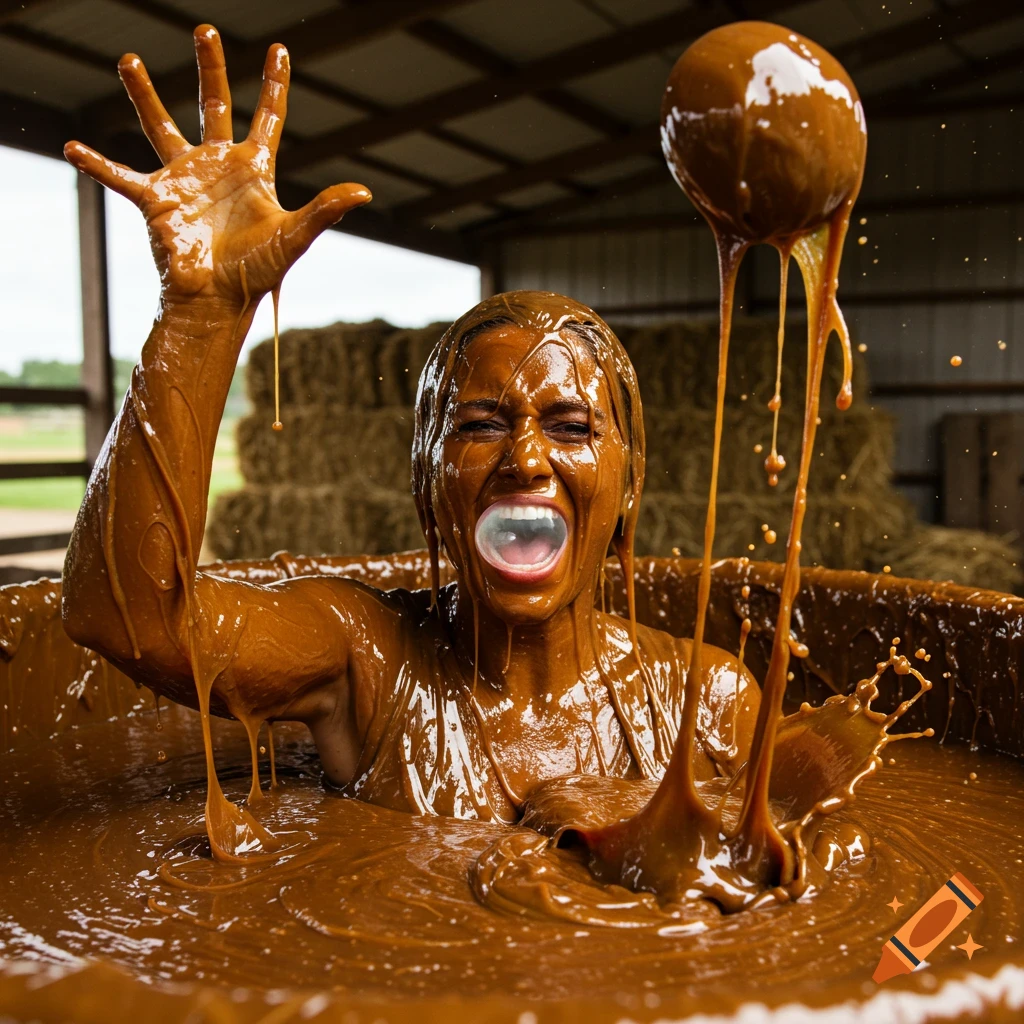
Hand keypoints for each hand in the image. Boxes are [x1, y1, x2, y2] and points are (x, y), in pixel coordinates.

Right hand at [64, 24, 370, 304]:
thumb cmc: (258, 272)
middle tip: (204, 30)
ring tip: (128, 59)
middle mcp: (217, 167)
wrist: (217, 301)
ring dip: (144, 94)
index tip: (279, 50)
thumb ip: (326, 210)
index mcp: (253, 171)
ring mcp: (183, 180)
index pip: (268, 118)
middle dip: (211, 68)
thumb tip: (365, 192)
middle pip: (213, 106)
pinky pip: (119, 176)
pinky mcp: (154, 199)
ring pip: (161, 126)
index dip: (273, 85)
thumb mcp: (294, 236)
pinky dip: (96, 164)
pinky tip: (71, 147)